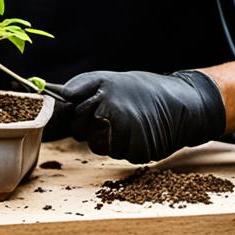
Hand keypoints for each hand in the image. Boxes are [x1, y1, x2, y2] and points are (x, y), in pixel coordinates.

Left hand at [45, 69, 226, 162]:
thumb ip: (77, 87)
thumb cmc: (138, 89)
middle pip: (83, 135)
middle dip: (91, 127)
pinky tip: (138, 133)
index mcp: (100, 96)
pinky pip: (120, 155)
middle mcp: (111, 116)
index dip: (79, 115)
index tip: (90, 108)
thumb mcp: (104, 78)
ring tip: (126, 122)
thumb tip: (53, 94)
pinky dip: (126, 147)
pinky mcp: (139, 153)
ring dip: (108, 139)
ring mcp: (125, 136)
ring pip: (100, 148)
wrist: (181, 102)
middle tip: (112, 114)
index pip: (72, 118)